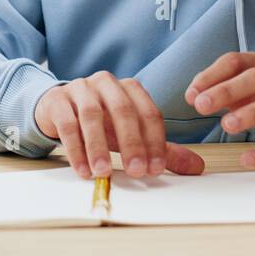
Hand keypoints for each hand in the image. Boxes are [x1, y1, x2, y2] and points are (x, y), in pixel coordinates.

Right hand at [34, 71, 205, 178]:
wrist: (58, 109)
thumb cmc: (100, 123)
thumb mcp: (130, 136)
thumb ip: (161, 150)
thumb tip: (196, 167)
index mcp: (130, 89)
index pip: (149, 113)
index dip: (155, 142)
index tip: (155, 169)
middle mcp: (106, 83)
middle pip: (123, 110)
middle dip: (131, 143)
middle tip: (136, 172)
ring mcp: (80, 88)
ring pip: (92, 115)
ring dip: (98, 146)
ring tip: (103, 172)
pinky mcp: (58, 100)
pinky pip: (67, 123)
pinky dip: (76, 148)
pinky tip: (83, 169)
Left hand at [185, 52, 254, 167]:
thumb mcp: (240, 88)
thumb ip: (216, 89)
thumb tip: (193, 96)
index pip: (235, 61)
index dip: (211, 76)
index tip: (191, 95)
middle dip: (227, 91)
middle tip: (202, 106)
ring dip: (252, 112)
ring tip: (227, 125)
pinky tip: (246, 159)